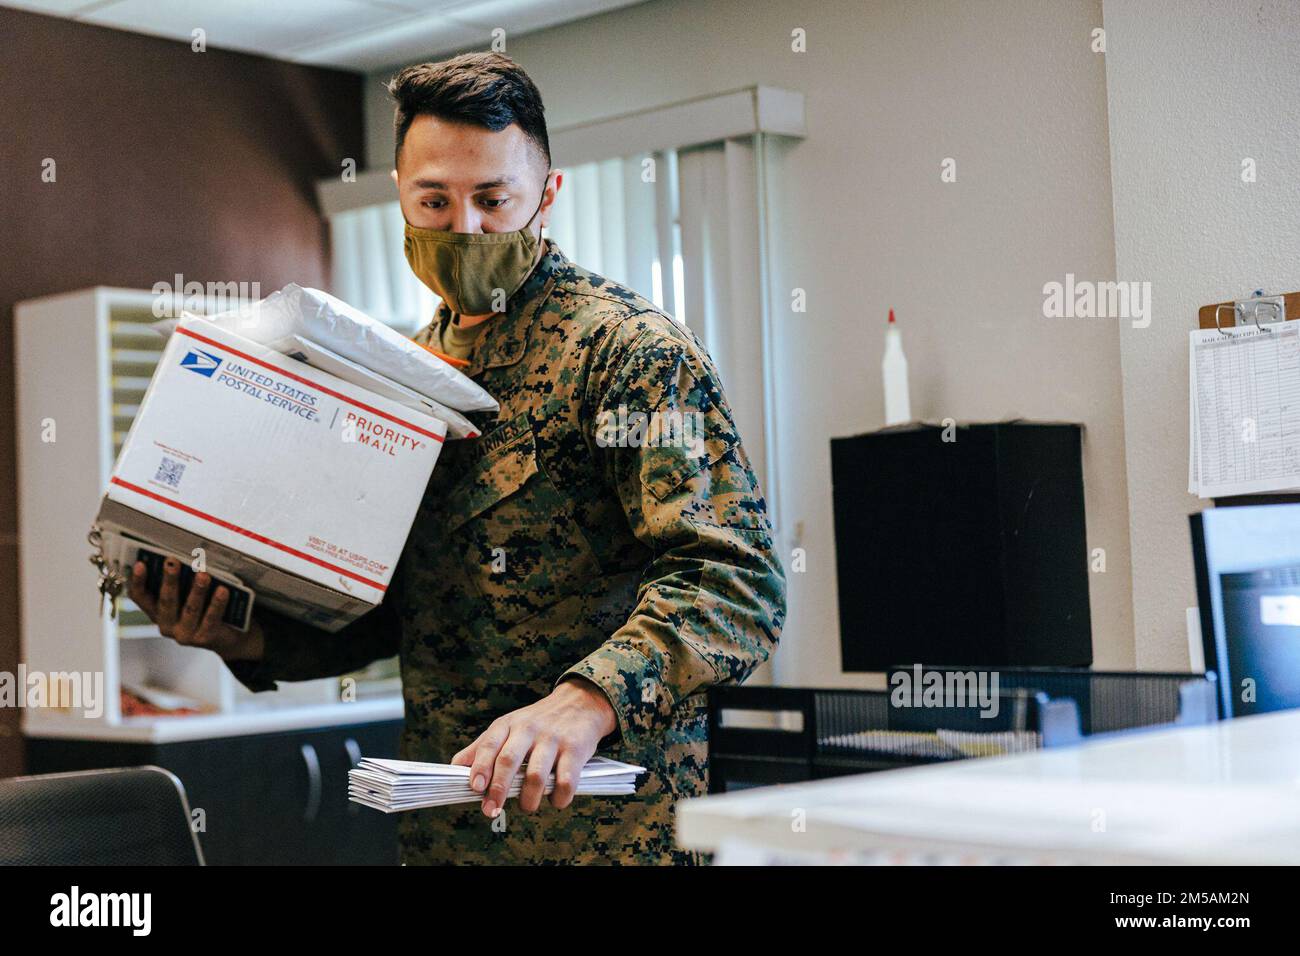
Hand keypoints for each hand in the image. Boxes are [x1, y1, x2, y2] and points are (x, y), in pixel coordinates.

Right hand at [127, 558, 264, 661]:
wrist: (227, 637)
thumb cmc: (204, 609)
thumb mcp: (188, 595)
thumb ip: (183, 581)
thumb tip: (185, 555)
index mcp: (157, 612)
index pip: (140, 597)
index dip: (138, 581)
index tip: (140, 564)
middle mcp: (167, 625)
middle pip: (166, 601)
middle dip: (169, 580)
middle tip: (172, 562)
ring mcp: (184, 634)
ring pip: (190, 609)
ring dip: (196, 590)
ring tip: (203, 574)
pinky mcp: (204, 639)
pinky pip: (211, 618)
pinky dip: (216, 603)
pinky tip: (222, 590)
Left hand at [451, 677, 617, 817]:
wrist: (581, 702)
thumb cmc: (538, 722)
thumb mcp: (508, 726)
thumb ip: (481, 747)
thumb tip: (453, 770)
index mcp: (508, 725)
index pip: (489, 744)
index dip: (480, 767)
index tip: (475, 788)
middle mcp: (529, 729)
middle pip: (509, 760)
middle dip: (498, 789)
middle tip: (491, 810)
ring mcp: (553, 739)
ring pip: (536, 775)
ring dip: (529, 799)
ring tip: (527, 806)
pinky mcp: (576, 749)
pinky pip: (566, 780)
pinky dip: (559, 797)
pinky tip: (556, 800)